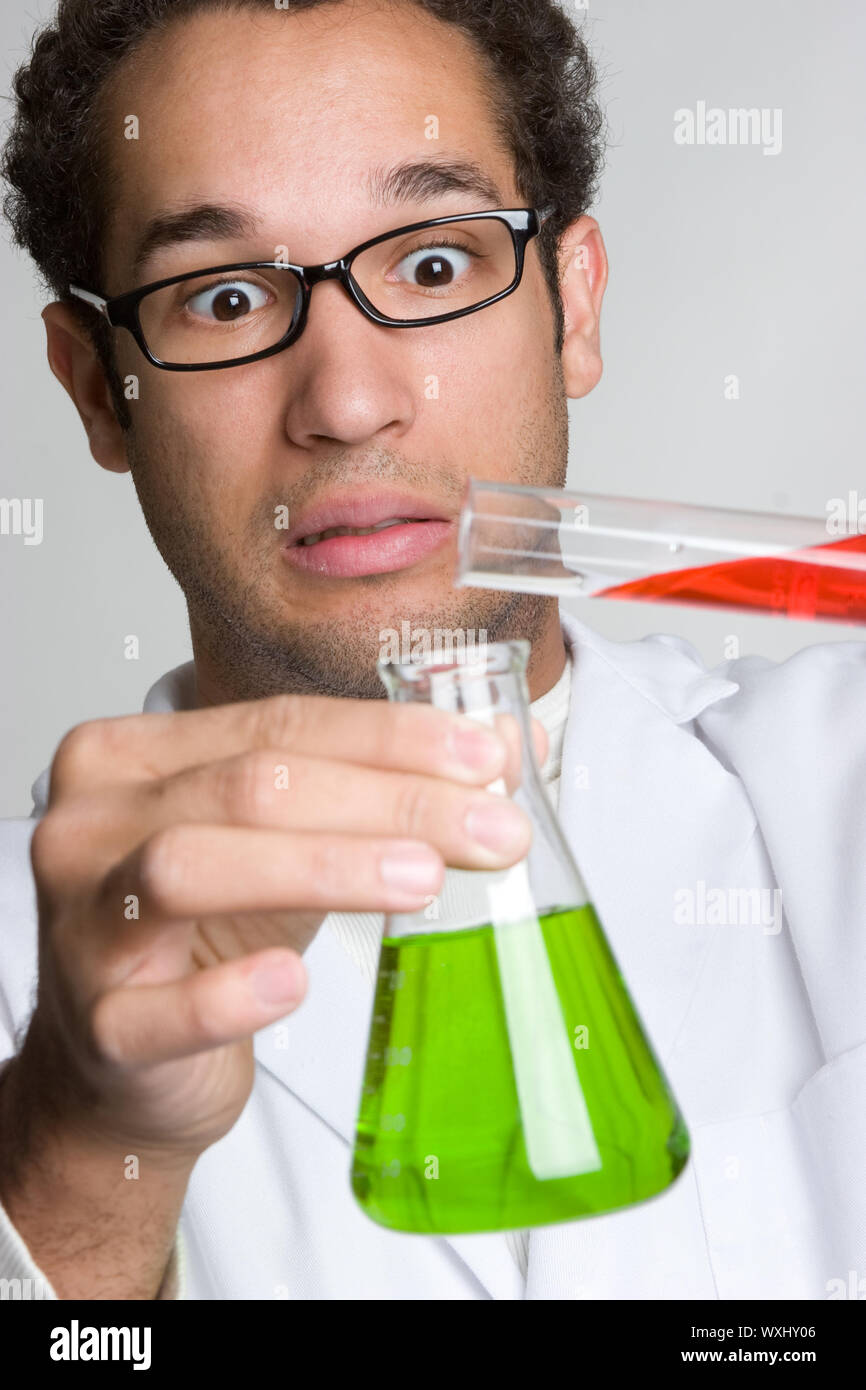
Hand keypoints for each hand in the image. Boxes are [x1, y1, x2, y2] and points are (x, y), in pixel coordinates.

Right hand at [21, 694, 546, 1162]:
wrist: (125, 1062)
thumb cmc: (205, 935)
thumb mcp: (290, 843)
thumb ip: (380, 788)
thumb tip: (507, 746)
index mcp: (135, 756)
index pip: (278, 722)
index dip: (390, 736)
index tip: (487, 760)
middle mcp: (92, 825)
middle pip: (247, 786)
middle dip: (387, 801)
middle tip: (489, 830)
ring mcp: (83, 925)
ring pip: (191, 867)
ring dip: (319, 867)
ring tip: (421, 879)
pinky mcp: (98, 1028)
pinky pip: (156, 1008)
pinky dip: (228, 994)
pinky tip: (292, 982)